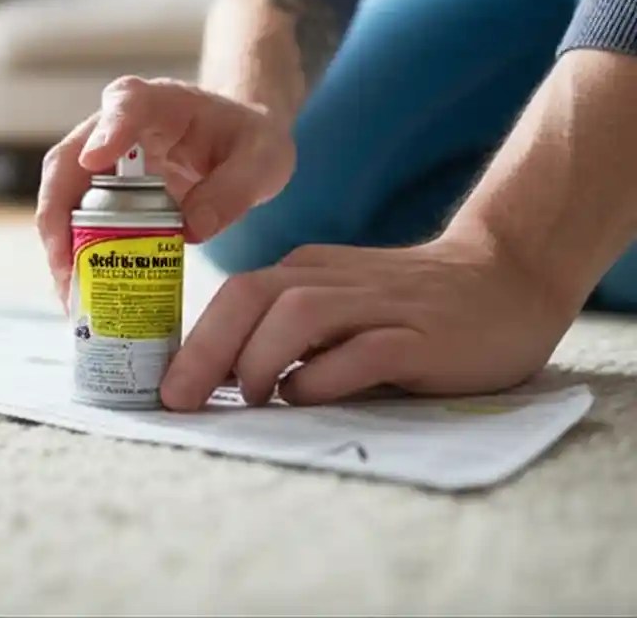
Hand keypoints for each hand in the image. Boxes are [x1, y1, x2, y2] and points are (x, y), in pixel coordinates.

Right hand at [36, 76, 295, 303]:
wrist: (237, 141)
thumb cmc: (246, 140)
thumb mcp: (262, 159)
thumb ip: (234, 189)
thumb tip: (189, 230)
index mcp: (159, 102)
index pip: (125, 105)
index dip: (105, 131)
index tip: (93, 159)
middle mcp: (116, 126)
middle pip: (69, 162)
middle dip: (58, 217)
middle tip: (66, 267)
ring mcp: (101, 160)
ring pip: (62, 196)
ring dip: (58, 245)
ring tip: (70, 293)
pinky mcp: (100, 191)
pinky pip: (74, 220)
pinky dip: (74, 256)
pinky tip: (81, 292)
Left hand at [160, 234, 580, 409]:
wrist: (508, 278)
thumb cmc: (407, 308)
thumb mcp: (337, 309)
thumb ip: (285, 335)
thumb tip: (216, 384)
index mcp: (306, 272)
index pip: (233, 296)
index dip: (192, 340)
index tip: (163, 386)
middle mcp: (334, 280)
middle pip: (250, 297)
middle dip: (204, 350)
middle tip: (179, 399)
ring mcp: (379, 304)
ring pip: (296, 316)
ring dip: (259, 360)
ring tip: (251, 398)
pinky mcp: (421, 335)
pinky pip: (362, 351)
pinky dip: (324, 376)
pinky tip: (308, 397)